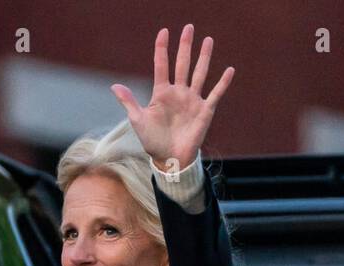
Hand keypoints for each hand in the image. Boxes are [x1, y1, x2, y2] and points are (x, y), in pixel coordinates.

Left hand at [110, 24, 234, 175]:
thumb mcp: (138, 120)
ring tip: (208, 40)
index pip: (162, 65)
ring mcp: (192, 100)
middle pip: (182, 64)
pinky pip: (215, 94)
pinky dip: (223, 83)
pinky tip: (229, 69)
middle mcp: (179, 92)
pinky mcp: (205, 111)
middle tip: (189, 27)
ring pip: (199, 73)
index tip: (164, 32)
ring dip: (204, 57)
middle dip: (185, 46)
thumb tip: (114, 86)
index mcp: (162, 93)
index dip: (162, 48)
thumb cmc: (153, 141)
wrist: (170, 159)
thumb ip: (129, 102)